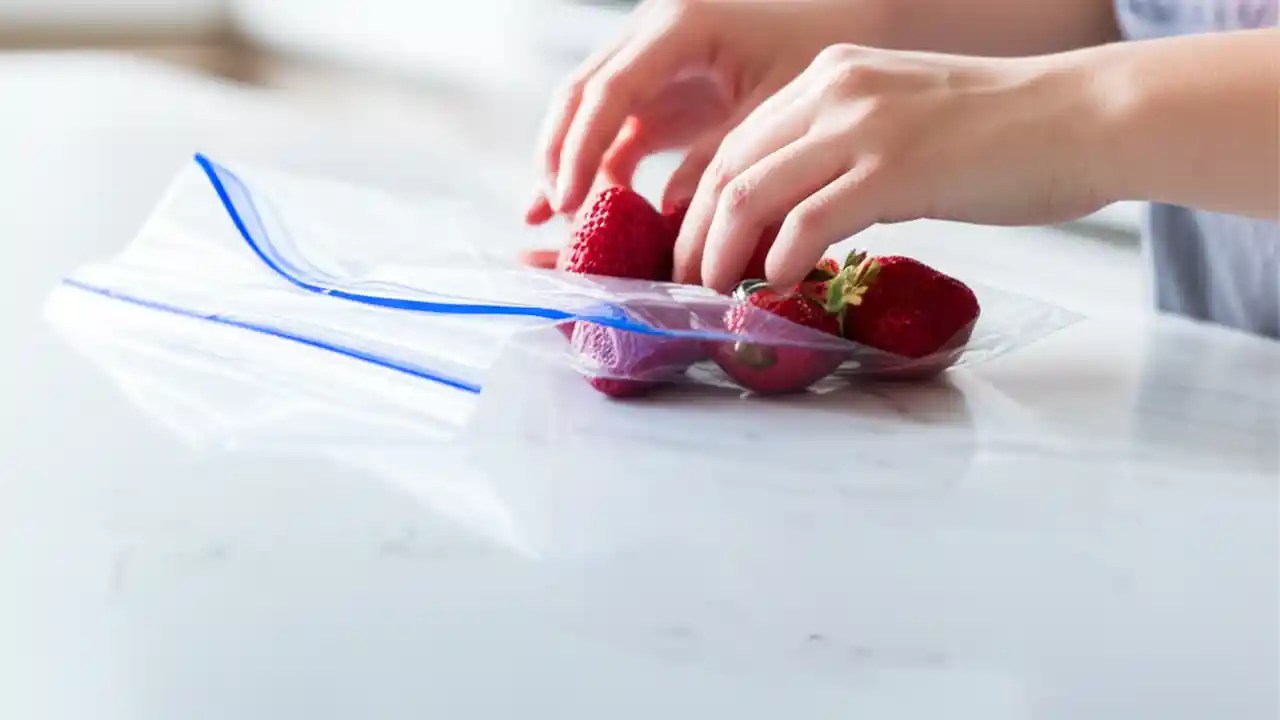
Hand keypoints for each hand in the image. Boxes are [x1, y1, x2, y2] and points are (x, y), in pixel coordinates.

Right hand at [526, 0, 888, 223]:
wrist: (841, 14)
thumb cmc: (816, 46)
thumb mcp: (774, 104)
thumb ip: (721, 154)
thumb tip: (672, 214)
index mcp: (680, 24)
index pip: (610, 89)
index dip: (581, 146)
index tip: (567, 199)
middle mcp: (649, 34)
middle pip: (579, 95)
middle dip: (558, 155)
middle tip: (552, 214)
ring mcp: (647, 62)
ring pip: (586, 112)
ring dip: (567, 164)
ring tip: (550, 220)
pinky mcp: (656, 92)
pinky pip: (612, 131)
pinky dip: (595, 169)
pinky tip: (578, 210)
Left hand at [676, 44, 1111, 290]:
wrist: (1085, 116)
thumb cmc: (1004, 131)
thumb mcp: (902, 119)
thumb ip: (845, 152)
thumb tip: (801, 216)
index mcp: (830, 76)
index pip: (736, 143)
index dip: (703, 204)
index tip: (695, 248)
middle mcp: (833, 90)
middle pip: (729, 170)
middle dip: (697, 234)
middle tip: (690, 283)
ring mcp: (862, 127)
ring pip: (750, 196)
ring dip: (722, 254)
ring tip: (719, 293)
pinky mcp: (893, 170)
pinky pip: (806, 223)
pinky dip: (779, 263)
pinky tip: (778, 286)